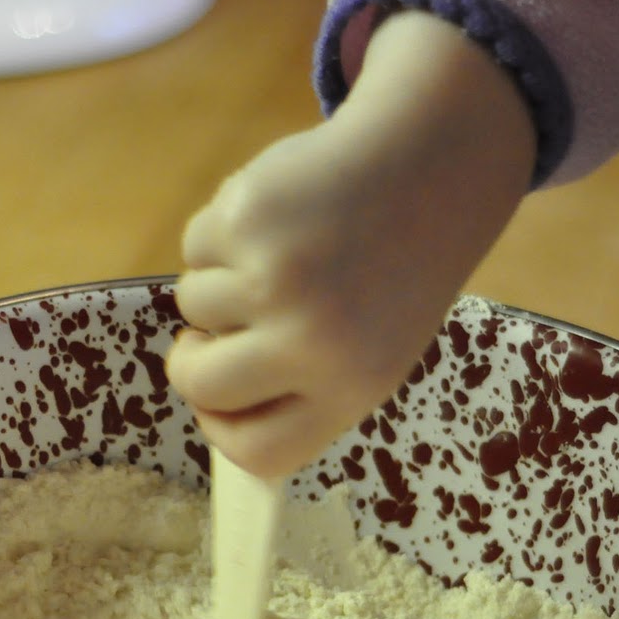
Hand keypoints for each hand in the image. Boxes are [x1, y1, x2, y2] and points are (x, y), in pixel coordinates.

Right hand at [166, 11, 534, 478]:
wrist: (430, 167)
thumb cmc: (395, 269)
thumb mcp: (373, 349)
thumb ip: (302, 386)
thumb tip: (213, 406)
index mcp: (350, 388)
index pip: (256, 452)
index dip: (219, 430)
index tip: (214, 404)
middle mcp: (311, 342)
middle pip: (201, 384)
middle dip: (189, 361)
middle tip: (204, 337)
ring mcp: (274, 279)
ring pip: (191, 304)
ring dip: (215, 282)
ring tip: (275, 254)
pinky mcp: (247, 220)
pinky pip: (195, 245)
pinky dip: (220, 232)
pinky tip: (275, 217)